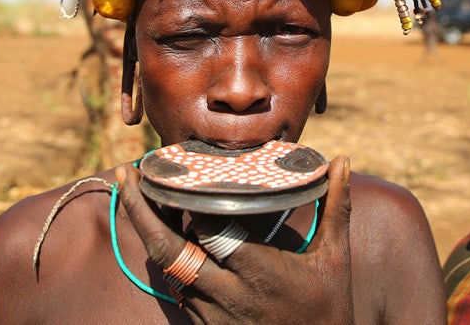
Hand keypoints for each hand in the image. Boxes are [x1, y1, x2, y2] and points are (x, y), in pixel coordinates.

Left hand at [117, 156, 354, 324]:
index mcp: (260, 272)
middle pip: (168, 250)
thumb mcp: (335, 258)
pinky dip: (171, 260)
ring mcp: (213, 316)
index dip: (191, 201)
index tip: (182, 172)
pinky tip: (167, 233)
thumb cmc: (329, 309)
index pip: (209, 230)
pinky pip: (179, 289)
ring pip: (169, 269)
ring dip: (153, 233)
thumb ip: (336, 207)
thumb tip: (344, 160)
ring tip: (140, 196)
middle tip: (126, 175)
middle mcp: (228, 295)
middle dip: (139, 210)